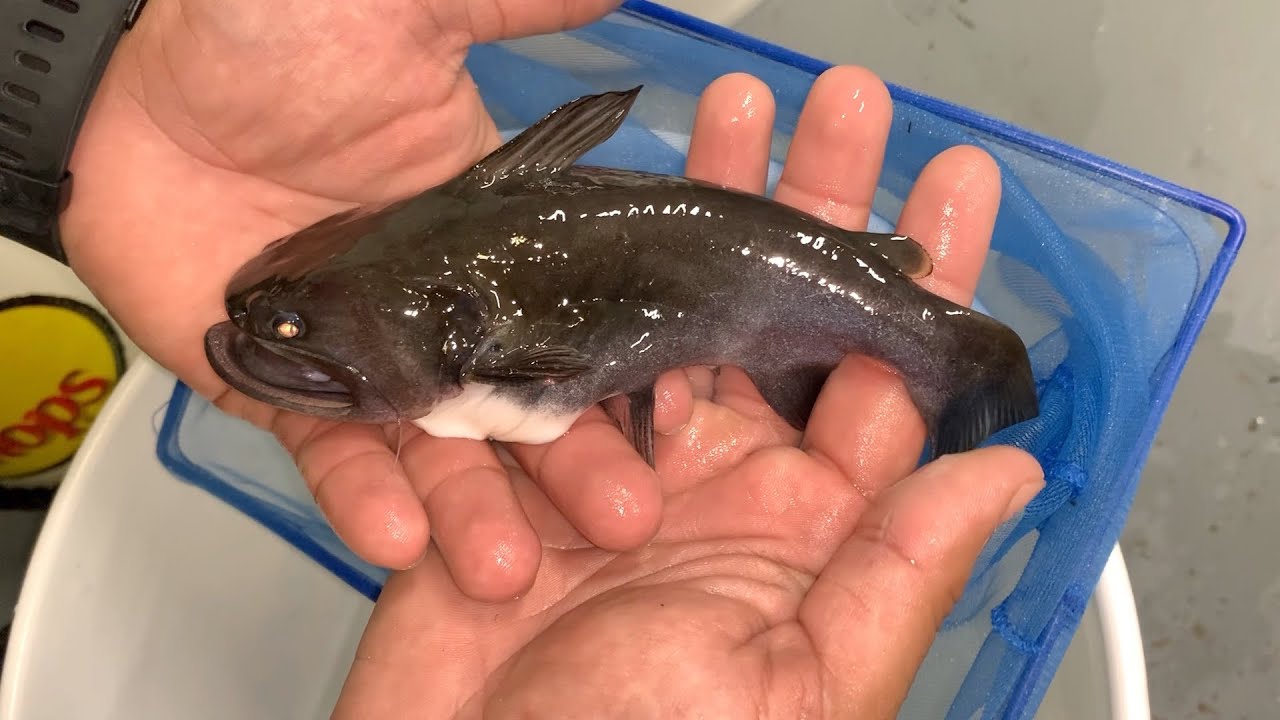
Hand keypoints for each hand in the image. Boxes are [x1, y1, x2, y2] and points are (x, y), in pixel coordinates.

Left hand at [59, 0, 683, 580]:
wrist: (136, 83)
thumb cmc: (277, 36)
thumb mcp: (416, 9)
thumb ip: (520, 6)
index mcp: (491, 236)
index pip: (572, 320)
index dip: (621, 375)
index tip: (674, 422)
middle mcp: (437, 310)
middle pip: (514, 406)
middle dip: (568, 470)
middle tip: (625, 522)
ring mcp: (361, 358)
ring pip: (428, 448)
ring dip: (471, 509)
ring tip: (511, 566)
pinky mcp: (282, 393)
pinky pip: (329, 456)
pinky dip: (361, 499)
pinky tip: (400, 540)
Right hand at [328, 70, 1044, 717]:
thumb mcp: (796, 688)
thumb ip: (895, 574)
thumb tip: (1006, 472)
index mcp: (798, 536)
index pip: (879, 383)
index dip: (916, 278)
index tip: (946, 185)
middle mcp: (712, 489)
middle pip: (770, 321)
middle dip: (803, 208)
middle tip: (834, 107)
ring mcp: (608, 473)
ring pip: (662, 317)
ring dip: (687, 220)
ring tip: (717, 123)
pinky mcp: (508, 473)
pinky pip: (544, 368)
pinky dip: (563, 296)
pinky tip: (591, 215)